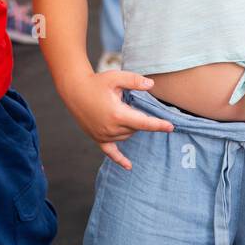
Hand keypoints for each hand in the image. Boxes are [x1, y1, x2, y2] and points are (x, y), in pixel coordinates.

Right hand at [59, 70, 174, 169]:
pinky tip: (129, 166)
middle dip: (138, 117)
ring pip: (127, 135)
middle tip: (127, 102)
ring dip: (130, 126)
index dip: (158, 125)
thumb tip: (151, 85)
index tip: (171, 127)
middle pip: (136, 128)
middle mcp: (111, 128)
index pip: (144, 123)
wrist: (74, 90)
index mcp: (118, 114)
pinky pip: (110, 152)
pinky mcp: (97, 138)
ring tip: (118, 109)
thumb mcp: (116, 77)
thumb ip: (135, 81)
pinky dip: (120, 159)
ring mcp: (103, 135)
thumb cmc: (96, 82)